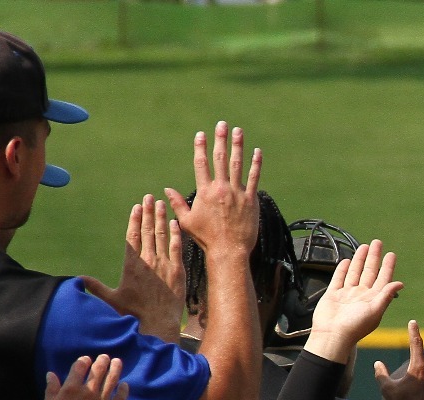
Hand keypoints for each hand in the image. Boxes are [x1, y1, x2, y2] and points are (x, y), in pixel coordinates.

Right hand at [42, 354, 127, 399]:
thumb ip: (52, 389)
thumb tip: (51, 374)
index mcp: (71, 389)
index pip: (80, 368)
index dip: (84, 361)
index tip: (86, 359)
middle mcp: (88, 393)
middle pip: (98, 371)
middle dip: (102, 361)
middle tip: (105, 357)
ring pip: (111, 381)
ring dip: (115, 370)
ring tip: (118, 362)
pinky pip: (120, 399)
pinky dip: (123, 390)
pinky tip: (125, 385)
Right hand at [80, 196, 183, 339]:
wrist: (158, 323)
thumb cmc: (134, 314)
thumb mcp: (112, 299)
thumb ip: (96, 287)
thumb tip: (77, 280)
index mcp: (131, 265)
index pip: (132, 236)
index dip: (134, 220)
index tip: (136, 207)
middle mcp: (147, 261)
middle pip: (147, 231)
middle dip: (148, 212)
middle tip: (149, 197)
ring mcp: (164, 265)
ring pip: (162, 235)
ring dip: (161, 218)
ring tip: (161, 203)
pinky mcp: (178, 271)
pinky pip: (176, 247)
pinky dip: (175, 234)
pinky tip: (174, 222)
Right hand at [165, 123, 260, 258]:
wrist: (228, 250)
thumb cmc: (207, 238)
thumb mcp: (187, 221)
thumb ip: (177, 203)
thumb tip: (166, 190)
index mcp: (205, 192)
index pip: (201, 164)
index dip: (201, 148)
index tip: (201, 135)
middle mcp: (221, 189)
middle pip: (220, 159)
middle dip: (220, 140)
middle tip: (221, 124)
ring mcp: (237, 193)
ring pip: (237, 165)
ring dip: (238, 146)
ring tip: (238, 131)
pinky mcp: (251, 200)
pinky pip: (254, 178)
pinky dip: (256, 164)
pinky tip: (257, 152)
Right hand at [303, 239, 402, 362]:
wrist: (332, 335)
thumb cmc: (355, 326)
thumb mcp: (375, 310)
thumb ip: (386, 295)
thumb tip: (400, 284)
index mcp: (373, 299)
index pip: (383, 279)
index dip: (387, 266)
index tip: (391, 254)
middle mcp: (361, 295)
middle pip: (369, 272)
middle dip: (374, 257)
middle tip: (377, 242)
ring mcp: (347, 295)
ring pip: (355, 272)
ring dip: (360, 260)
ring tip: (364, 246)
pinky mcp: (333, 295)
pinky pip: (339, 278)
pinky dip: (342, 269)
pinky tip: (346, 260)